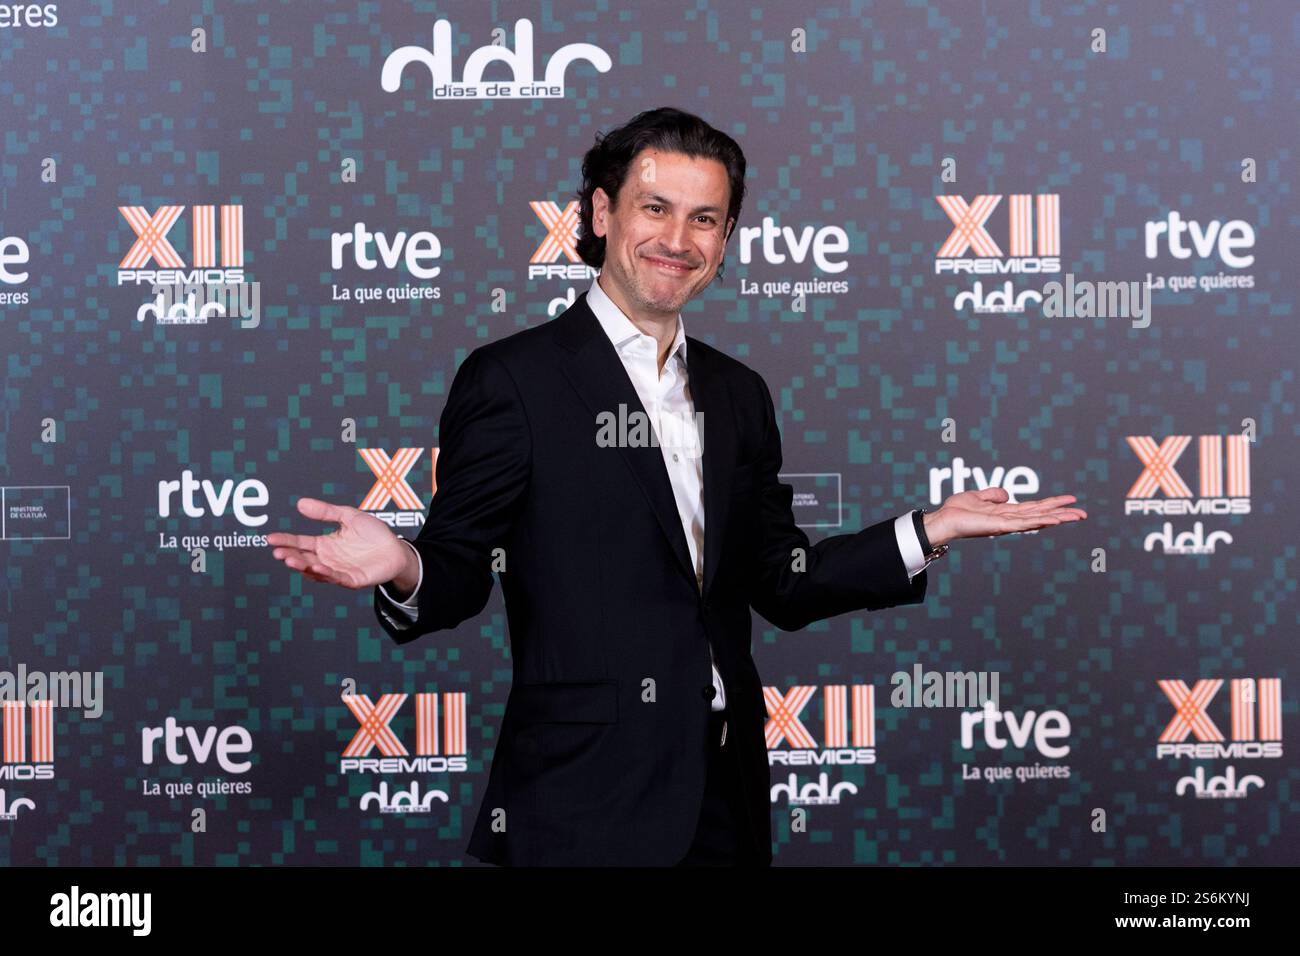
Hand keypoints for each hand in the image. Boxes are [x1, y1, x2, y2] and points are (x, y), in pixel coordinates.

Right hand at [267, 497, 416, 591]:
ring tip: (291, 559)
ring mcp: (339, 570)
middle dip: (290, 556)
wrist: (396, 548)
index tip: (271, 538)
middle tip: (277, 552)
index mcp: (325, 544)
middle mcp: (328, 559)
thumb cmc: (373, 533)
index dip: (286, 541)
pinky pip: (337, 578)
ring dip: (303, 566)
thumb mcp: (348, 516)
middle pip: (304, 559)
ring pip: (316, 571)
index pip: (301, 543)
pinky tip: (317, 567)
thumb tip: (300, 503)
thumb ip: (326, 511)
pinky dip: (326, 574)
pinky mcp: (353, 580)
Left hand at [923, 488, 1086, 548]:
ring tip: (1075, 517)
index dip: (1053, 504)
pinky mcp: (1000, 526)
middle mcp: (1010, 519)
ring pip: (1037, 520)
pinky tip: (1053, 520)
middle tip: (1084, 513)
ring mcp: (1006, 524)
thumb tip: (1007, 494)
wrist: (944, 519)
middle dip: (1063, 514)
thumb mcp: (978, 496)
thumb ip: (993, 494)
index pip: (1035, 508)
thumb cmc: (957, 510)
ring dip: (1057, 518)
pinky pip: (1023, 524)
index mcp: (1007, 512)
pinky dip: (1039, 521)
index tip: (1071, 501)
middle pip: (1042, 515)